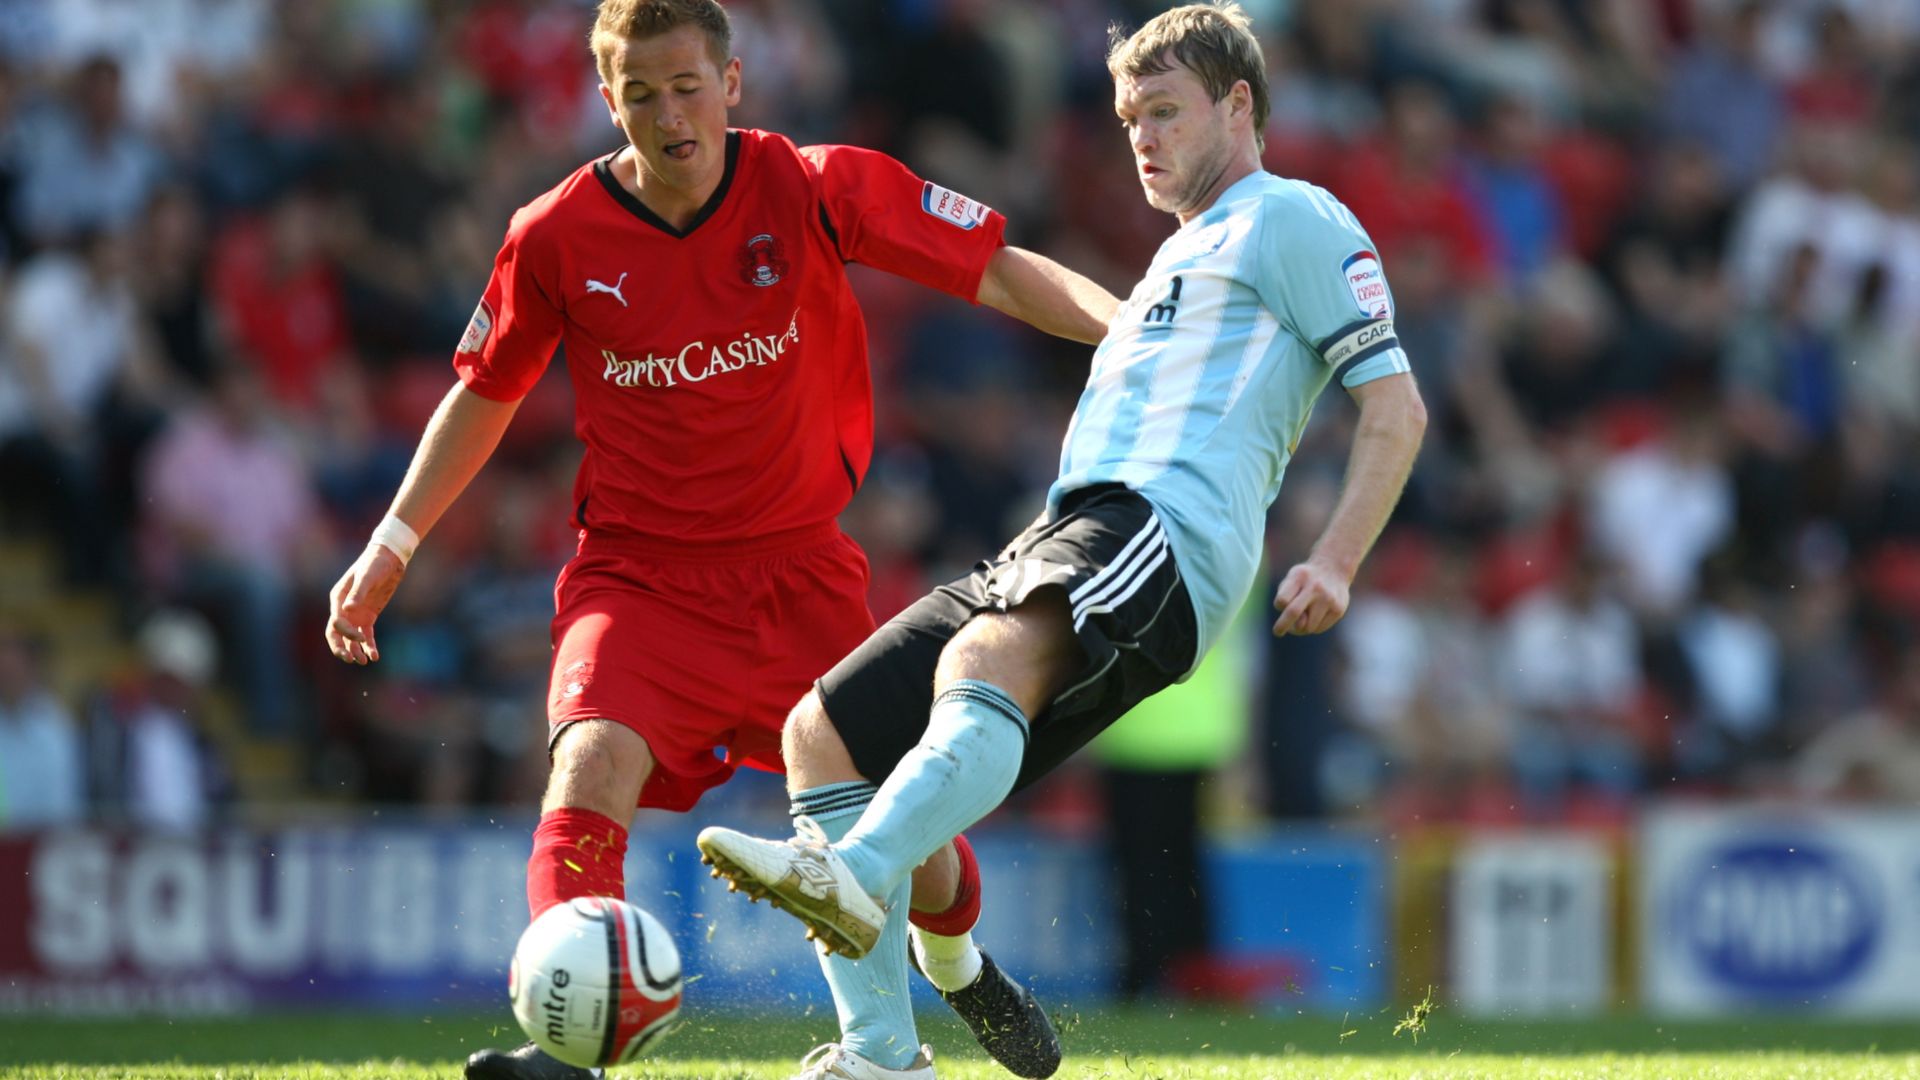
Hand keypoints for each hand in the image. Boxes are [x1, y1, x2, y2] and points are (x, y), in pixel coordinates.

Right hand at [325, 544, 405, 664]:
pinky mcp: (369, 616)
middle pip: (337, 634)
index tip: (359, 637)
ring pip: (351, 638)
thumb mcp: (368, 576)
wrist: (390, 558)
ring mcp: (356, 613)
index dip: (345, 633)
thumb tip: (347, 609)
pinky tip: (375, 656)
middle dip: (341, 648)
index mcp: (338, 598)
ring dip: (355, 650)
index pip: (336, 622)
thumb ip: (358, 593)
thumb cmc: (375, 563)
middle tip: (350, 660)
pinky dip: (369, 646)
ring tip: (364, 662)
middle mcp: (344, 608)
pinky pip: (366, 635)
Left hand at [1271, 558, 1350, 636]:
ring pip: (1308, 626)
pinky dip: (1313, 627)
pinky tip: (1314, 617)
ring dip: (1300, 628)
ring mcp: (1329, 599)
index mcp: (1299, 577)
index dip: (1280, 606)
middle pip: (1294, 612)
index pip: (1283, 599)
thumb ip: (1285, 598)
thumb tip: (1299, 625)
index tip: (1281, 609)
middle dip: (1282, 626)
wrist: (1334, 569)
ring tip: (1302, 619)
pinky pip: (1319, 628)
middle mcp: (1315, 587)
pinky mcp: (1338, 609)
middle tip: (1277, 632)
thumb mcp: (1291, 579)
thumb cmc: (1305, 579)